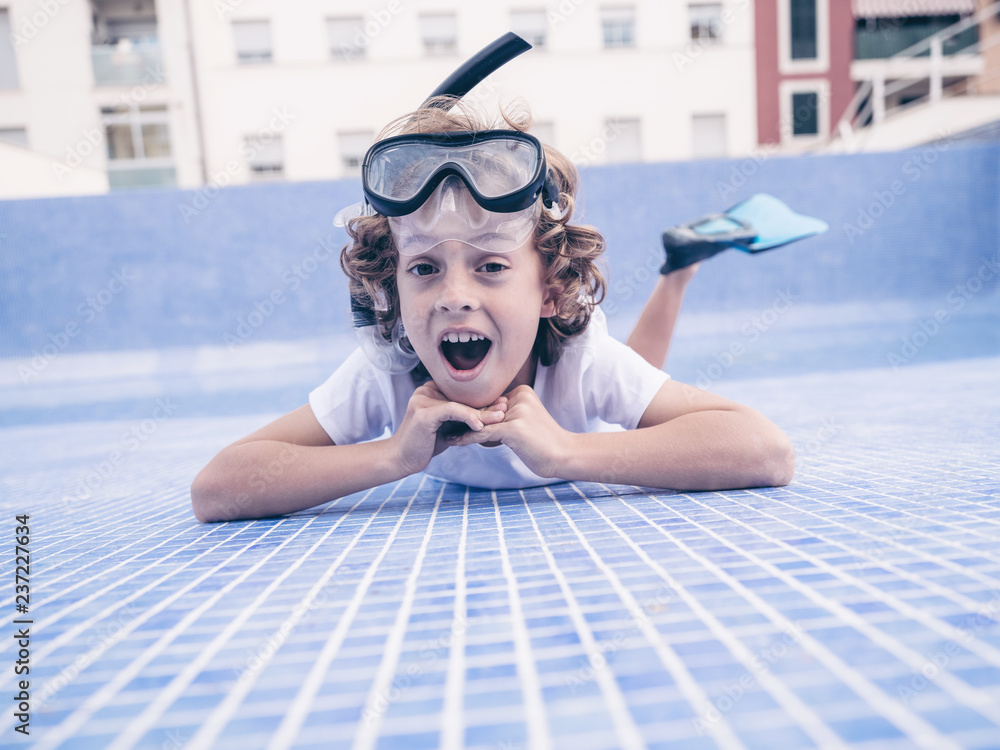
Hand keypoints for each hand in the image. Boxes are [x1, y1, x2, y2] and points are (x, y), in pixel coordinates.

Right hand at [388, 382, 507, 476]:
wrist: (401, 458)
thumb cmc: (425, 444)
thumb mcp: (446, 427)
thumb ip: (461, 418)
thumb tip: (489, 413)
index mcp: (431, 390)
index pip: (462, 393)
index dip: (483, 399)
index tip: (502, 403)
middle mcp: (426, 390)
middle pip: (462, 397)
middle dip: (486, 404)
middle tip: (505, 408)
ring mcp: (423, 400)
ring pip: (460, 403)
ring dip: (482, 412)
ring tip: (500, 418)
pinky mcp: (423, 413)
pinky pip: (452, 410)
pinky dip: (469, 418)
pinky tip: (481, 427)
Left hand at [446, 384, 573, 478]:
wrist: (563, 455)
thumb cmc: (543, 444)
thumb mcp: (524, 423)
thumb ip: (505, 418)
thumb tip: (481, 423)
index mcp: (521, 392)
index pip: (489, 401)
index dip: (470, 411)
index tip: (450, 416)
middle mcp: (518, 397)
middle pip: (483, 409)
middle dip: (463, 418)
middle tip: (441, 423)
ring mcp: (516, 411)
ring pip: (481, 420)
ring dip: (460, 428)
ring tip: (442, 433)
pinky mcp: (513, 428)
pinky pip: (482, 433)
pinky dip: (466, 438)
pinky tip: (453, 442)